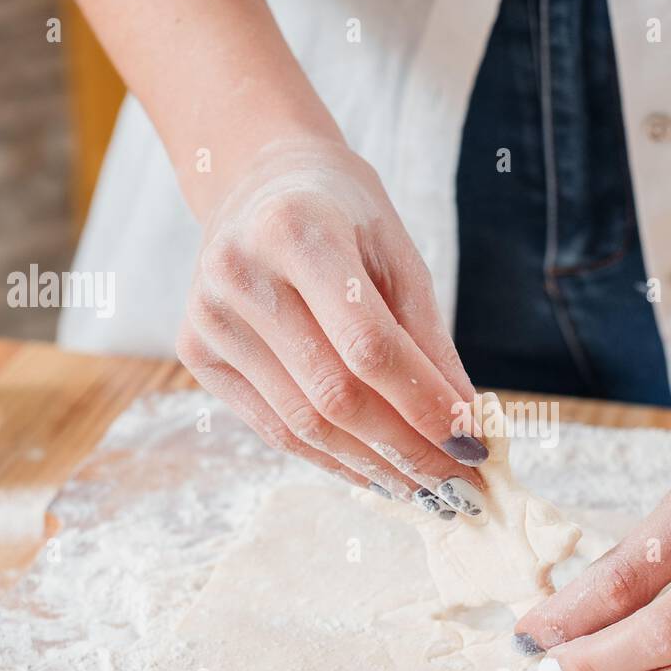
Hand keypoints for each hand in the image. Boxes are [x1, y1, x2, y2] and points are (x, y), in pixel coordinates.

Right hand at [176, 137, 487, 513]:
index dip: (425, 406)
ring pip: (303, 425)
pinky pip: (274, 428)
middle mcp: (240, 274)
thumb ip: (429, 339)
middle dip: (406, 450)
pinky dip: (332, 459)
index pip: (369, 345)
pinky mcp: (196, 353)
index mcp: (297, 230)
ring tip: (425, 489)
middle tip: (458, 486)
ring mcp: (208, 317)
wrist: (257, 181)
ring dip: (373, 467)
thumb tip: (466, 425)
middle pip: (334, 395)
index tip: (474, 446)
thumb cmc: (344, 213)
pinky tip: (376, 473)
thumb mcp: (398, 255)